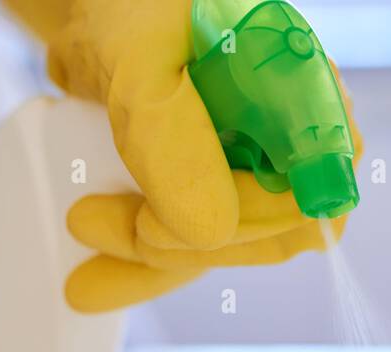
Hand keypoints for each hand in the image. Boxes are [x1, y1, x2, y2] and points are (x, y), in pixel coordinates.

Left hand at [5, 0, 362, 311]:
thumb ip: (171, 140)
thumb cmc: (130, 10)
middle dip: (176, 243)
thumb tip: (208, 232)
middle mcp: (301, 134)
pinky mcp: (221, 190)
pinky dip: (144, 271)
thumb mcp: (139, 65)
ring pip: (228, 245)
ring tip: (79, 230)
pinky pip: (198, 247)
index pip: (309, 195)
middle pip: (271, 231)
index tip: (153, 224)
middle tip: (86, 221)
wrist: (96, 3)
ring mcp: (263, 167)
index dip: (243, 224)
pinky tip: (91, 284)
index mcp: (311, 93)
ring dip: (151, 259)